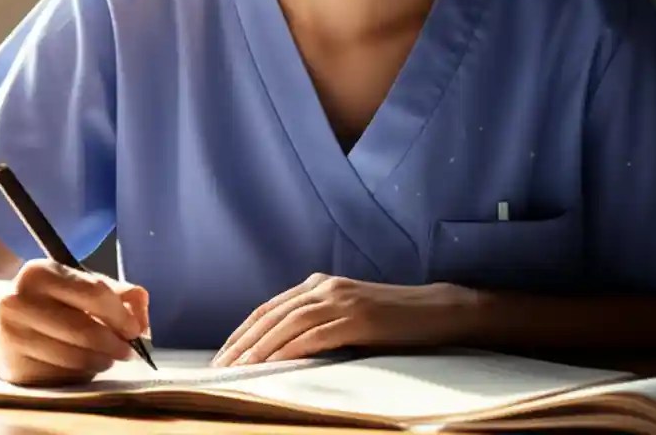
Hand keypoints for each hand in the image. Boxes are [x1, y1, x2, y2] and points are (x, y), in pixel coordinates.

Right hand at [0, 259, 149, 385]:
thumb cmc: (48, 302)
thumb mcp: (78, 284)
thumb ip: (117, 293)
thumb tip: (143, 319)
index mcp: (38, 273)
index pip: (93, 293)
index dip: (122, 314)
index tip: (136, 329)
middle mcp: (18, 302)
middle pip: (85, 330)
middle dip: (116, 343)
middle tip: (129, 350)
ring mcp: (12, 337)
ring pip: (76, 358)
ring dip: (102, 361)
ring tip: (108, 357)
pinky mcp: (14, 368)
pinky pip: (63, 376)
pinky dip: (82, 373)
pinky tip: (82, 365)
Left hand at [211, 273, 478, 366]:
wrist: (436, 311)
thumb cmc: (392, 321)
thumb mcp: (347, 316)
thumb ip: (317, 323)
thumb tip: (281, 350)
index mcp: (318, 284)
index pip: (267, 309)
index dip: (241, 333)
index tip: (222, 356)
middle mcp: (324, 287)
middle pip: (270, 316)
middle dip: (241, 343)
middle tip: (219, 367)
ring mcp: (340, 300)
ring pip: (287, 324)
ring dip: (259, 349)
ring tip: (238, 370)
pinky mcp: (356, 318)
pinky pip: (314, 335)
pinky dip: (289, 350)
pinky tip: (273, 365)